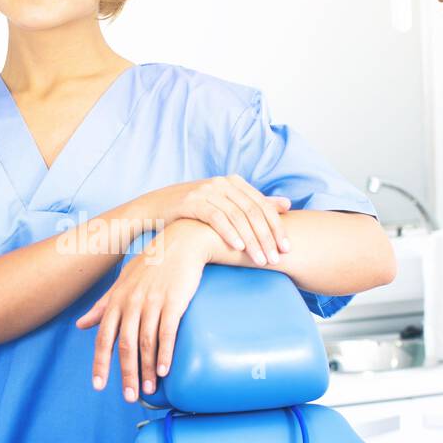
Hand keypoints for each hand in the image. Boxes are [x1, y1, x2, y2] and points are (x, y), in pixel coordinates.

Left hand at [76, 220, 217, 401]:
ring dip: (147, 369)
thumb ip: (102, 306)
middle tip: (130, 397)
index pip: (103, 337)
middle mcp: (131, 303)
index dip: (100, 363)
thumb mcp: (122, 282)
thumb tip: (80, 325)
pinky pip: (167, 332)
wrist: (181, 242)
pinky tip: (165, 370)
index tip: (99, 386)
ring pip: (146, 342)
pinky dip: (165, 353)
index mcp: (117, 301)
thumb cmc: (151, 263)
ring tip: (150, 389)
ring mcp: (152, 302)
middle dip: (126, 374)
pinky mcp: (173, 302)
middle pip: (124, 345)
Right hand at [153, 175, 291, 267]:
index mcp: (234, 182)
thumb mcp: (225, 204)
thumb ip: (253, 204)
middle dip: (267, 237)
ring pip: (237, 216)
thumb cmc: (193, 211)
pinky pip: (215, 217)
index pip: (263, 205)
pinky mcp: (191, 201)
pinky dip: (228, 233)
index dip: (277, 227)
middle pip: (253, 211)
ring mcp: (206, 191)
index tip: (287, 248)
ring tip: (260, 260)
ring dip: (251, 240)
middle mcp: (222, 183)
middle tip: (276, 258)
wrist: (154, 209)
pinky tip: (237, 248)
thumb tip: (287, 205)